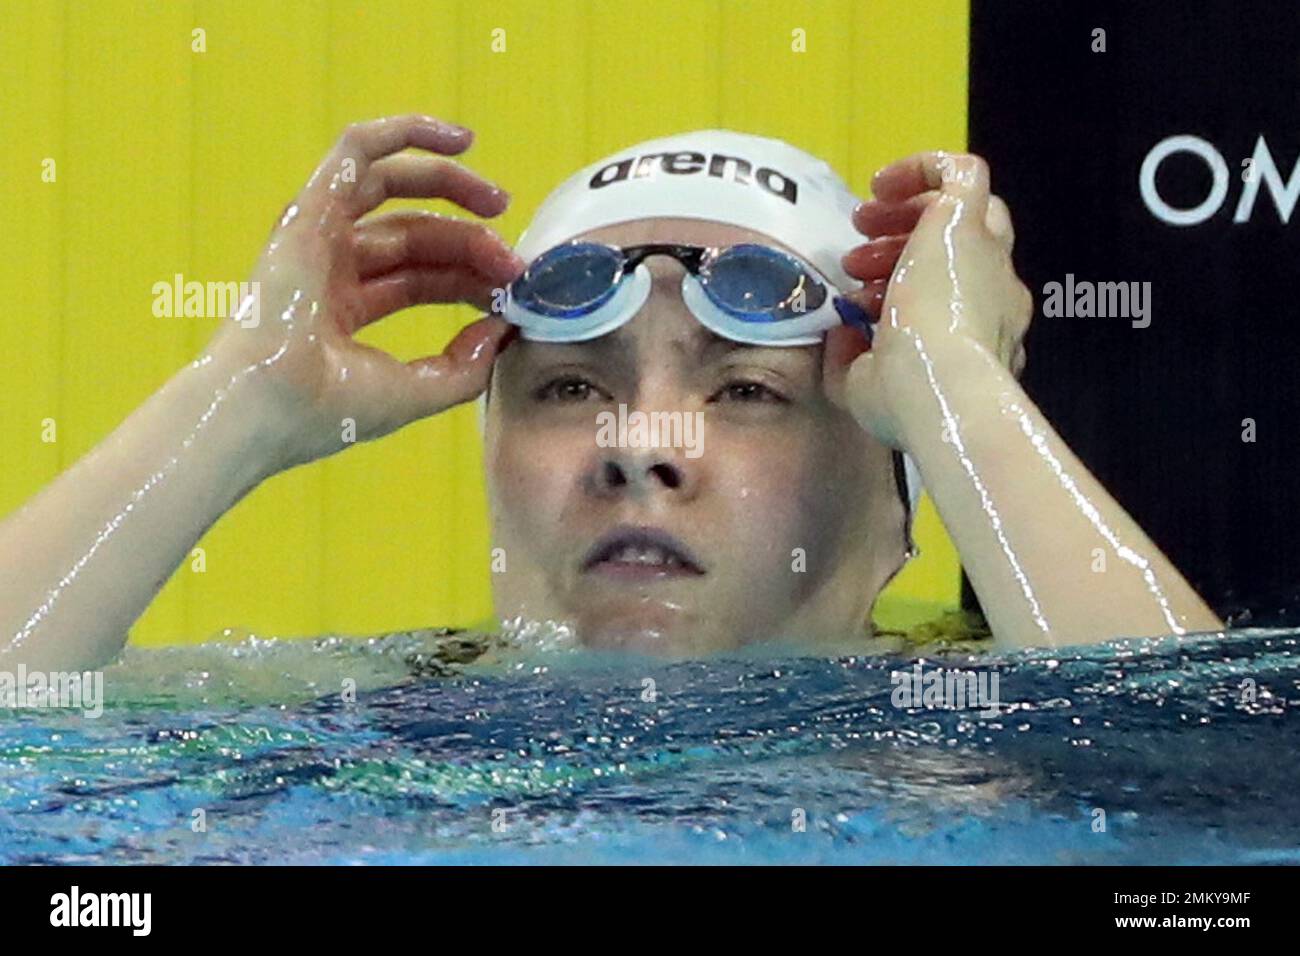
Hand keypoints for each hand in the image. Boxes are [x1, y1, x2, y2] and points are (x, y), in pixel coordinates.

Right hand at [201, 114, 524, 470]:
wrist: (267, 408)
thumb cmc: (325, 412)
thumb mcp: (417, 391)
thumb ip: (467, 366)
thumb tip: (504, 329)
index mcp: (344, 307)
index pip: (425, 277)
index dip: (474, 279)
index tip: (515, 294)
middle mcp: (328, 265)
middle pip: (417, 235)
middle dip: (472, 242)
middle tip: (516, 261)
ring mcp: (316, 234)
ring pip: (391, 186)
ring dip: (451, 184)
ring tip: (499, 201)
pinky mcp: (310, 209)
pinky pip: (356, 149)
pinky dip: (404, 133)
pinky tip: (458, 140)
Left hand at [825, 151, 1031, 446]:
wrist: (941, 385)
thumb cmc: (908, 398)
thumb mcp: (863, 386)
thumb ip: (851, 361)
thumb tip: (842, 332)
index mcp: (979, 335)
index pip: (954, 295)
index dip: (902, 289)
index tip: (860, 300)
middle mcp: (997, 294)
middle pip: (964, 249)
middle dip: (905, 249)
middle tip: (857, 261)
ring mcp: (990, 258)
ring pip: (969, 211)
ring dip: (909, 215)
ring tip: (861, 223)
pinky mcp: (970, 222)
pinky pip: (963, 173)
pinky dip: (924, 169)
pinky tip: (882, 184)